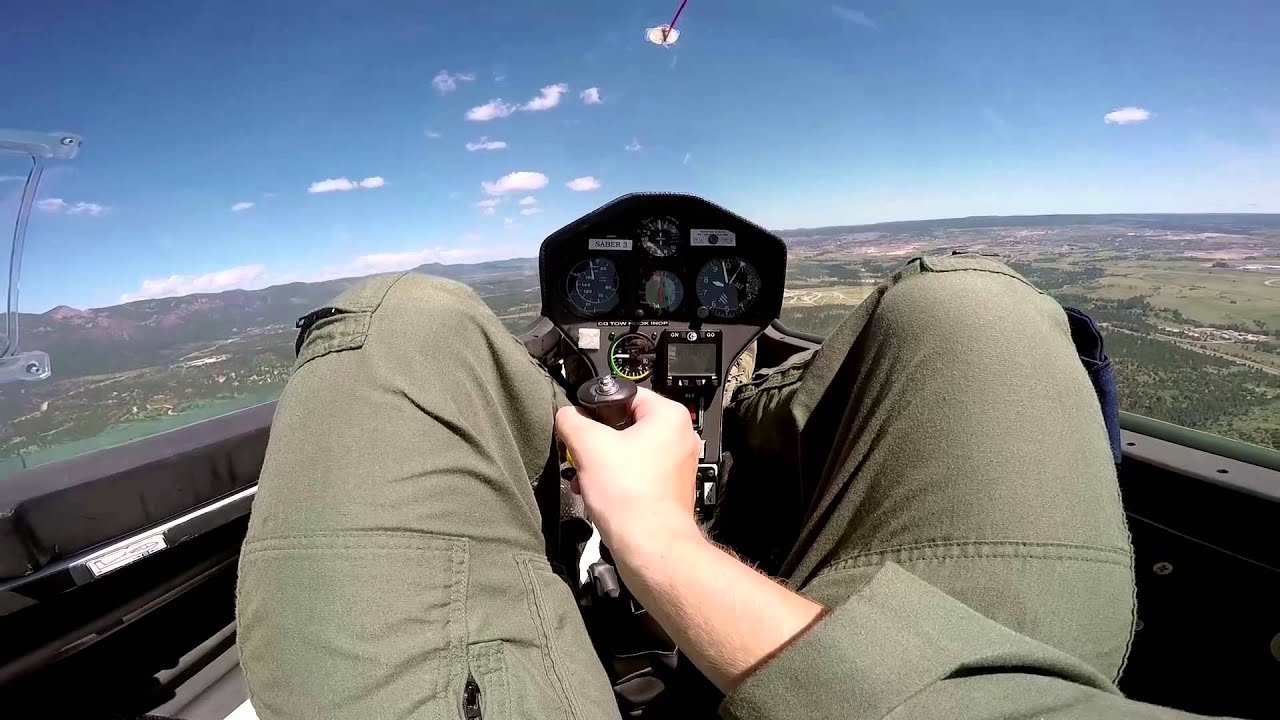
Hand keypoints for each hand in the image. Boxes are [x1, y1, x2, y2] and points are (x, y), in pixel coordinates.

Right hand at [555, 387, 701, 557]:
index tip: (580, 421)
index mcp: (669, 417)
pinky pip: (635, 473)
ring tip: (583, 476)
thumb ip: (572, 421)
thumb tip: (566, 415)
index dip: (596, 406)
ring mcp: (676, 465)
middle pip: (625, 424)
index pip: (626, 394)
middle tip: (579, 452)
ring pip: (628, 451)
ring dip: (600, 462)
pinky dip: (613, 479)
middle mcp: (679, 438)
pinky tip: (594, 492)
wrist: (650, 547)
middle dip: (596, 441)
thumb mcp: (588, 447)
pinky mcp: (668, 489)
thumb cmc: (632, 499)